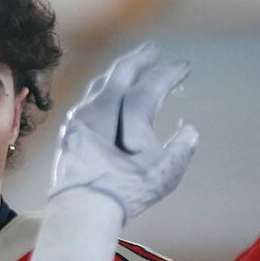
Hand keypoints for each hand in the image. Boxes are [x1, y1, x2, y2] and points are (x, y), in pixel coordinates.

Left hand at [50, 42, 196, 222]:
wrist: (80, 211)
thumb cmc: (124, 194)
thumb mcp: (163, 176)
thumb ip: (180, 151)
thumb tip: (189, 132)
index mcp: (125, 118)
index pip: (149, 88)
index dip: (168, 75)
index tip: (183, 67)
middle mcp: (99, 111)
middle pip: (119, 75)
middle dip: (139, 59)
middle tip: (152, 49)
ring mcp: (80, 119)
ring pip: (101, 86)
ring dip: (118, 73)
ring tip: (131, 67)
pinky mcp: (69, 132)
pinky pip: (89, 100)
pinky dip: (103, 91)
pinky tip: (107, 96)